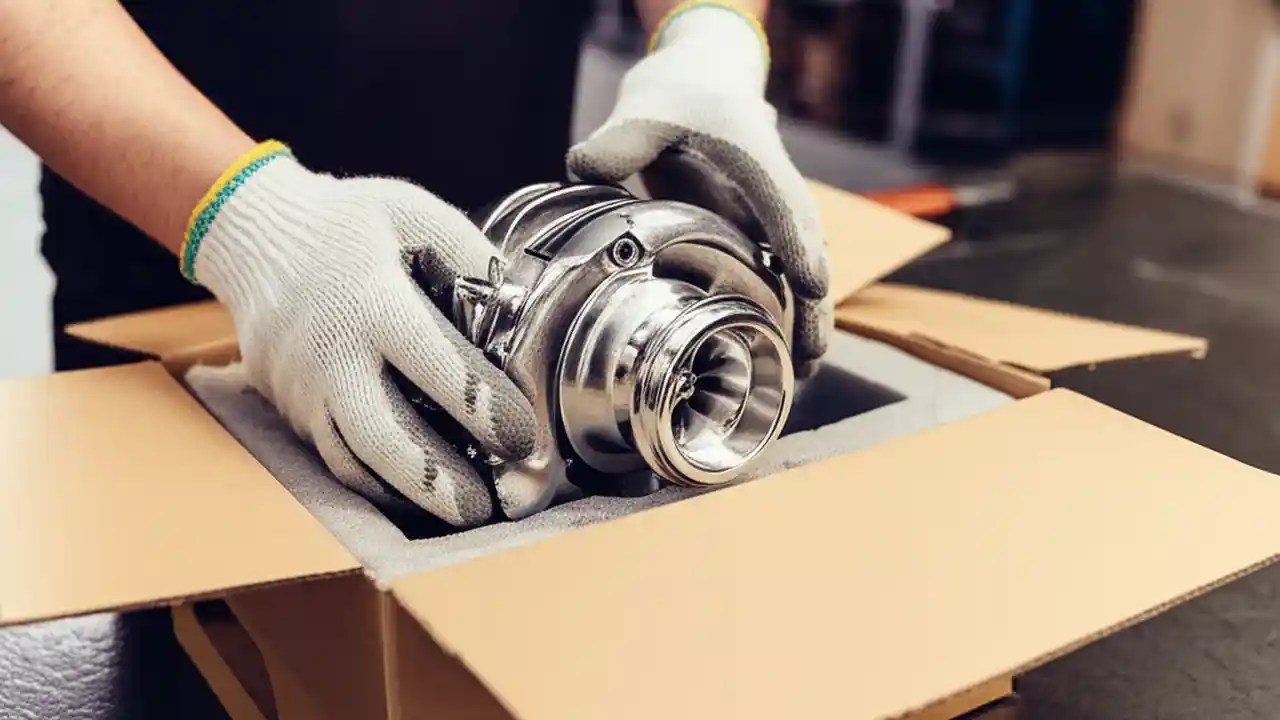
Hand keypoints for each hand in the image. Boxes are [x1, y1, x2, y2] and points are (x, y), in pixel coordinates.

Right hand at [187, 146, 536, 526]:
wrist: (252, 233)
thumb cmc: (347, 223)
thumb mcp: (416, 214)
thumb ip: (472, 260)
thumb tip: (521, 313)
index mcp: (371, 299)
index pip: (432, 363)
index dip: (481, 405)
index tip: (523, 436)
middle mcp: (330, 352)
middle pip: (381, 436)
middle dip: (437, 481)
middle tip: (485, 507)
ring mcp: (303, 388)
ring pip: (352, 462)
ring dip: (408, 496)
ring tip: (461, 513)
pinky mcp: (290, 409)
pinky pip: (334, 458)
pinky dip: (377, 483)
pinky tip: (418, 494)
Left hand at [569, 3, 830, 372]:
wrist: (701, 78)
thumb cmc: (680, 92)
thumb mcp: (646, 108)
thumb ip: (619, 141)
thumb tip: (582, 167)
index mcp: (754, 157)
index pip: (781, 201)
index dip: (796, 243)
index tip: (811, 282)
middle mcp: (772, 189)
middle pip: (803, 248)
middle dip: (812, 301)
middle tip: (813, 354)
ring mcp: (765, 213)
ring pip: (794, 269)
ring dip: (803, 316)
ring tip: (804, 371)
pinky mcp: (752, 229)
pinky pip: (774, 274)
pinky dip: (781, 310)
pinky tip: (780, 351)